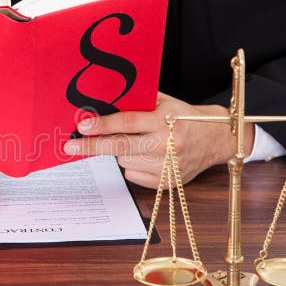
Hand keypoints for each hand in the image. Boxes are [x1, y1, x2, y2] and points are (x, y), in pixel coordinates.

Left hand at [63, 92, 253, 187]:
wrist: (214, 140)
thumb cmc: (183, 117)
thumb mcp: (164, 102)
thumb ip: (137, 102)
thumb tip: (101, 103)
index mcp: (165, 120)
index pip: (128, 122)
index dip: (103, 125)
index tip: (82, 126)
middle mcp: (167, 144)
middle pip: (121, 147)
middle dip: (93, 146)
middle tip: (71, 146)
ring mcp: (167, 166)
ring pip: (125, 161)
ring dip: (121, 152)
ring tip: (137, 142)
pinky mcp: (167, 182)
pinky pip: (134, 175)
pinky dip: (132, 165)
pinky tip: (145, 155)